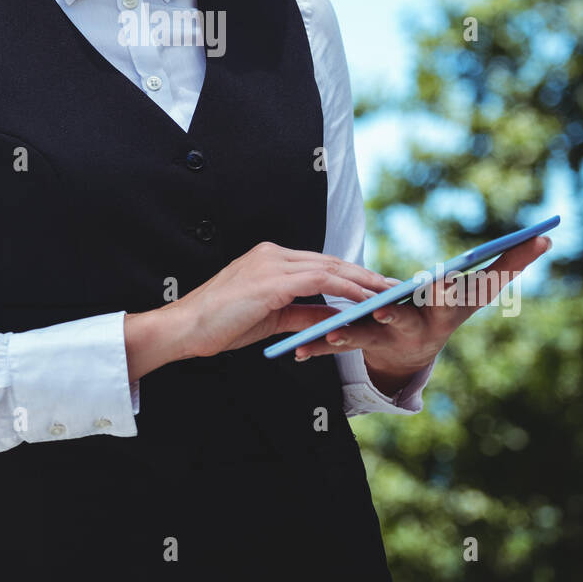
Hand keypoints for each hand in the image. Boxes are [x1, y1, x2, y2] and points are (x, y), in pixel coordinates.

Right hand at [179, 241, 395, 358]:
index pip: (321, 262)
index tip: (377, 284)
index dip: (351, 272)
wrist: (186, 328)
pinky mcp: (272, 280)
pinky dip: (347, 289)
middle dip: (366, 274)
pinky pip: (321, 281)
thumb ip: (303, 315)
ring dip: (364, 280)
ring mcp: (273, 263)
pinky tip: (366, 300)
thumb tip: (335, 319)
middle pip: (331, 260)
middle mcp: (273, 253)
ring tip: (390, 292)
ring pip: (331, 267)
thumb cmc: (220, 325)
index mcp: (270, 258)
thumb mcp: (271, 319)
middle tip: (396, 285)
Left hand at [290, 235, 554, 391]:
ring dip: (346, 333)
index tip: (440, 277)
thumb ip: (509, 264)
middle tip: (385, 309)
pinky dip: (316, 345)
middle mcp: (414, 326)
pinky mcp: (357, 343)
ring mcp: (385, 339)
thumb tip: (547, 238)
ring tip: (327, 330)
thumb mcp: (477, 290)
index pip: (448, 295)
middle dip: (394, 313)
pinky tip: (297, 349)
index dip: (446, 286)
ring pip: (363, 337)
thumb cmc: (449, 309)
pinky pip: (334, 345)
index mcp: (443, 310)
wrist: (413, 355)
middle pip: (404, 318)